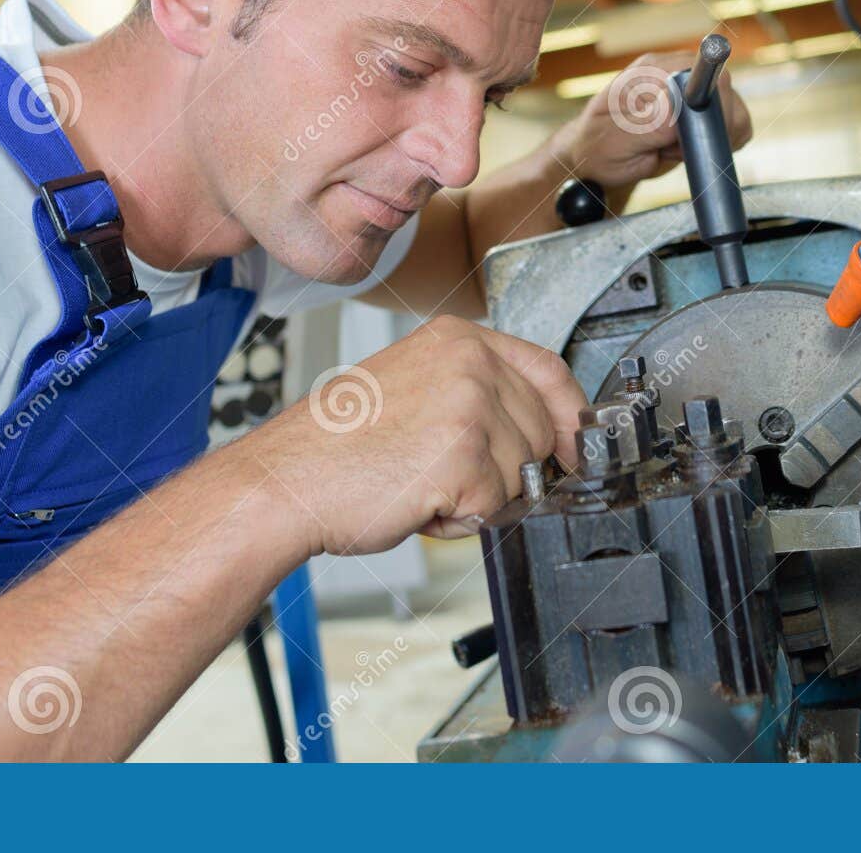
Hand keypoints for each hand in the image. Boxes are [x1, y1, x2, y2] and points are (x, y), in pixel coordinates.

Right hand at [256, 316, 585, 555]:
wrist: (287, 478)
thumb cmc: (338, 444)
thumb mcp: (416, 385)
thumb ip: (477, 392)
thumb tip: (539, 431)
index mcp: (458, 339)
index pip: (549, 370)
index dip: (567, 416)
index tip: (573, 446)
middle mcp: (469, 364)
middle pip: (540, 431)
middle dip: (508, 469)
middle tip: (445, 474)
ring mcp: (470, 408)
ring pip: (522, 475)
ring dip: (480, 497)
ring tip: (422, 483)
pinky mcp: (465, 458)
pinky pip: (496, 508)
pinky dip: (460, 521)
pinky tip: (417, 500)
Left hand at [552, 50, 752, 188]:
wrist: (595, 158)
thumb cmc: (598, 148)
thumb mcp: (616, 139)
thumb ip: (650, 123)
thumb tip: (681, 107)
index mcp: (651, 71)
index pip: (701, 72)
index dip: (708, 105)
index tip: (693, 134)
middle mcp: (675, 74)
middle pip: (724, 91)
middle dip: (706, 129)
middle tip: (669, 149)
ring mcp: (692, 92)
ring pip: (733, 111)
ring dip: (709, 139)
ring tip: (669, 149)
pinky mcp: (704, 110)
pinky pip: (734, 124)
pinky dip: (718, 143)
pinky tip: (684, 149)